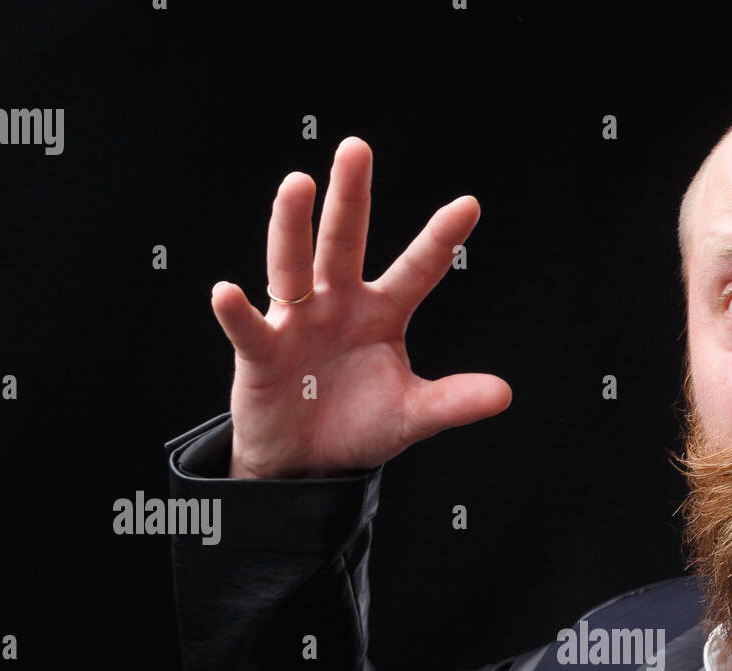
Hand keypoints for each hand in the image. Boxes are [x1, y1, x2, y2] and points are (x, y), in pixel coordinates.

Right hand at [210, 137, 511, 478]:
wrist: (308, 460)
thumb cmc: (359, 425)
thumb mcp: (411, 417)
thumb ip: (452, 402)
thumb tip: (504, 395)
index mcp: (381, 313)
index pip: (417, 270)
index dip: (440, 241)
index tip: (469, 206)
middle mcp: (337, 304)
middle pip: (344, 242)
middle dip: (350, 197)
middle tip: (357, 148)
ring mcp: (296, 322)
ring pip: (293, 265)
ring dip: (292, 227)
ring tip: (296, 184)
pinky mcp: (261, 352)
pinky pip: (248, 327)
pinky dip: (236, 311)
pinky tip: (227, 292)